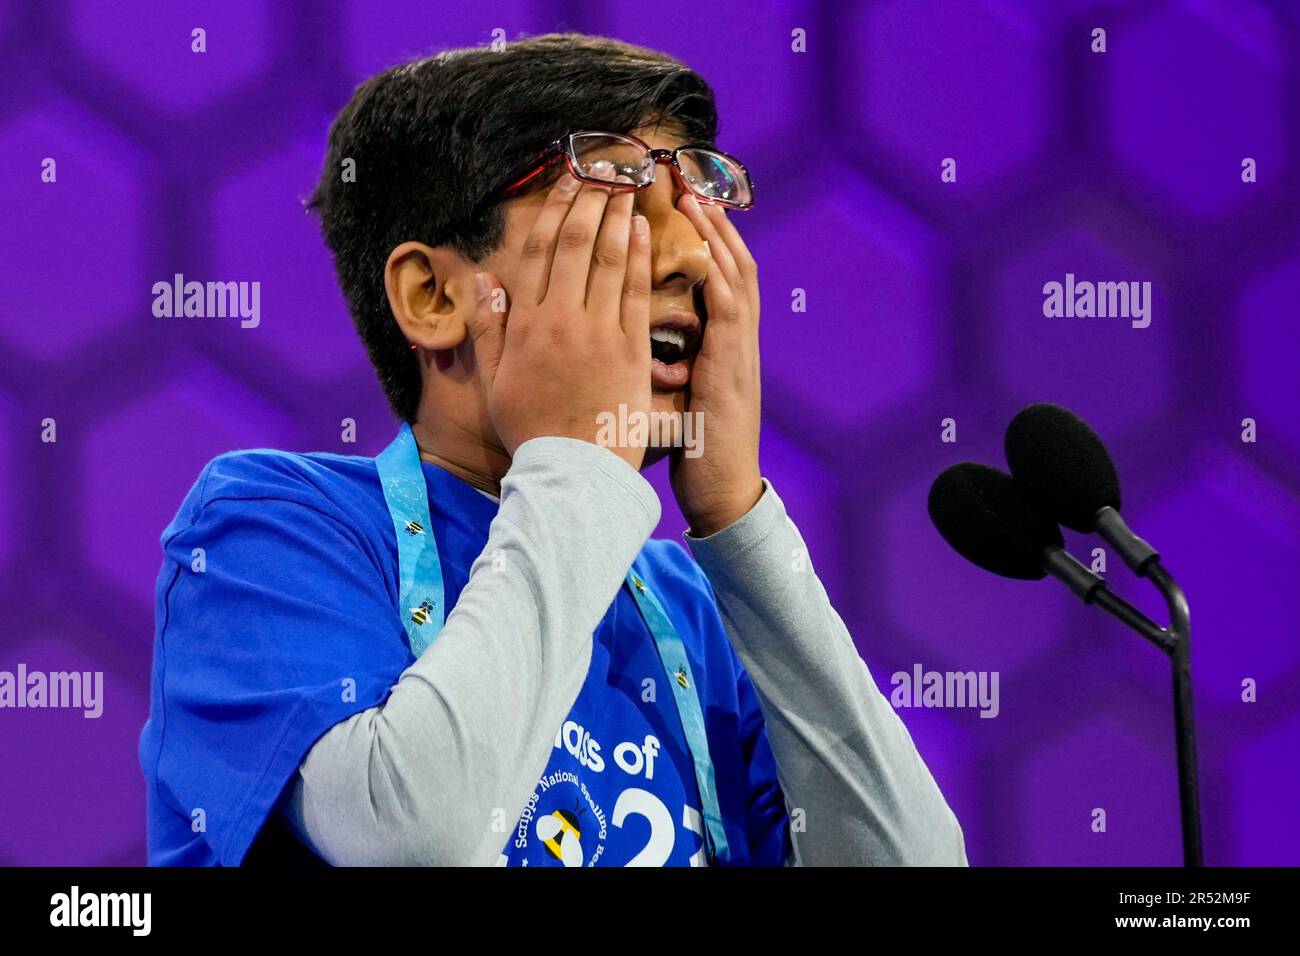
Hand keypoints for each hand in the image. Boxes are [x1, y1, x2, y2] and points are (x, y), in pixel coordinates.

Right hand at [469, 166, 652, 469]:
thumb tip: (484, 282)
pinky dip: (640, 258)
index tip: (569, 179)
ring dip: (618, 216)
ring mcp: (598, 333)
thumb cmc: (532, 430)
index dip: (556, 209)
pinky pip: (636, 293)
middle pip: (577, 244)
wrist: (571, 473)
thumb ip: (489, 329)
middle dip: (592, 198)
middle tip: (606, 166)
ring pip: (609, 260)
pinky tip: (644, 230)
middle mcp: (560, 320)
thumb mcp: (495, 381)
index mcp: (526, 325)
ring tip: (628, 185)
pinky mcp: (630, 350)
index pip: (541, 252)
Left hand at [671, 192, 763, 536]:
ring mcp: (739, 353)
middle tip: (691, 182)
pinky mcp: (732, 369)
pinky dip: (723, 281)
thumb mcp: (679, 397)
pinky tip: (708, 255)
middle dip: (713, 223)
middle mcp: (735, 341)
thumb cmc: (694, 449)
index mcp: (720, 344)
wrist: (723, 490)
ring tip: (698, 199)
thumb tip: (638, 345)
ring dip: (719, 239)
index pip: (716, 277)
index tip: (680, 204)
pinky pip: (732, 316)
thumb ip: (669, 364)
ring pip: (737, 280)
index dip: (703, 240)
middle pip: (731, 265)